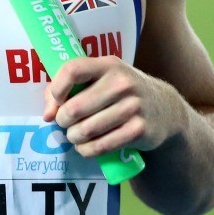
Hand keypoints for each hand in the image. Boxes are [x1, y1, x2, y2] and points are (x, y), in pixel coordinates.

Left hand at [43, 56, 183, 158]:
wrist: (165, 109)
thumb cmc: (122, 92)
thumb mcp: (102, 79)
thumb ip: (72, 87)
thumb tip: (48, 114)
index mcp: (108, 65)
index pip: (72, 70)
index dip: (56, 88)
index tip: (55, 101)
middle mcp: (122, 83)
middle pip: (75, 107)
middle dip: (63, 120)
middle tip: (65, 123)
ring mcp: (132, 107)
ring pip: (86, 130)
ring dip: (73, 137)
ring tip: (75, 135)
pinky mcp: (138, 130)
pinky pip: (101, 145)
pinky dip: (86, 150)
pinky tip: (85, 147)